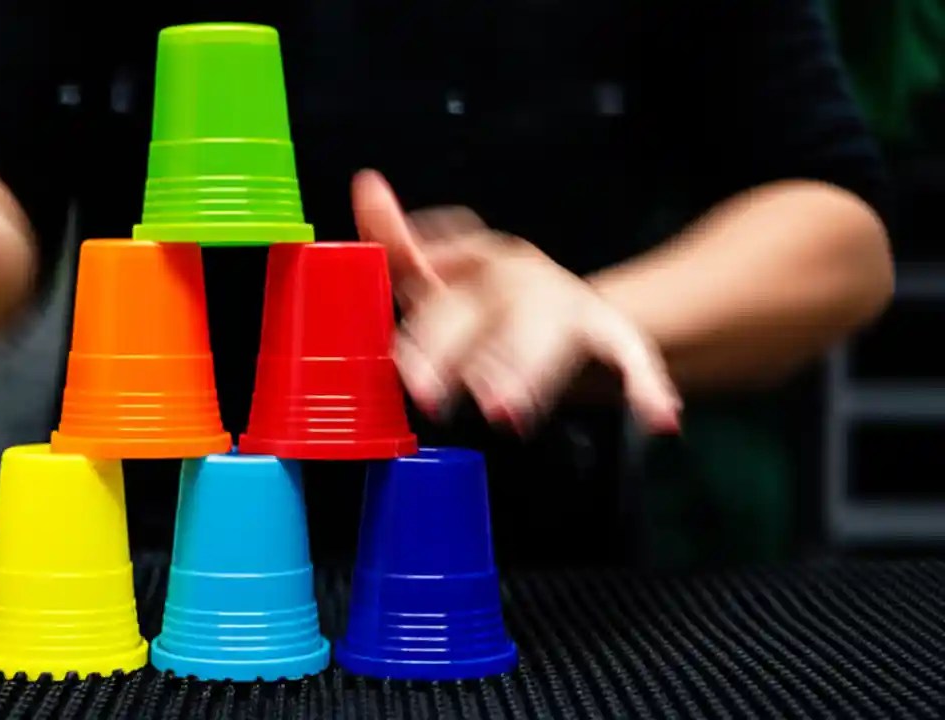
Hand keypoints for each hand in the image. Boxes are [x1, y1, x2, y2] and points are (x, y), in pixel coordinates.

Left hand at [352, 170, 680, 433]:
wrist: (563, 311)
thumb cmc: (484, 300)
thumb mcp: (436, 274)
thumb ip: (395, 242)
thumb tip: (366, 182)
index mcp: (481, 258)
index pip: (445, 279)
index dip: (423, 330)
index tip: (403, 369)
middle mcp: (527, 277)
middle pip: (492, 314)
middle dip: (461, 355)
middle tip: (432, 397)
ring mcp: (570, 307)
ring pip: (551, 340)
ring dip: (527, 375)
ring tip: (504, 413)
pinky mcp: (610, 336)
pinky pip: (635, 358)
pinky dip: (648, 387)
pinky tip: (660, 416)